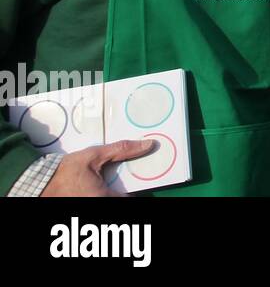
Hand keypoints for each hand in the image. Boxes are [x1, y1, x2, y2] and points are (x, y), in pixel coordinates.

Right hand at [41, 139, 155, 196]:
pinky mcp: (82, 207)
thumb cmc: (65, 171)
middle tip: (121, 182)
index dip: (135, 191)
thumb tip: (148, 145)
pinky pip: (101, 201)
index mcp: (103, 198)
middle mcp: (98, 205)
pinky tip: (99, 187)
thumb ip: (121, 150)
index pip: (130, 199)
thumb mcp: (93, 155)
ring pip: (111, 201)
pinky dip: (105, 195)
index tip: (135, 181)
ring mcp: (90, 208)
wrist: (38, 183)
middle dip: (123, 193)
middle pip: (121, 201)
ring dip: (114, 194)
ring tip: (106, 184)